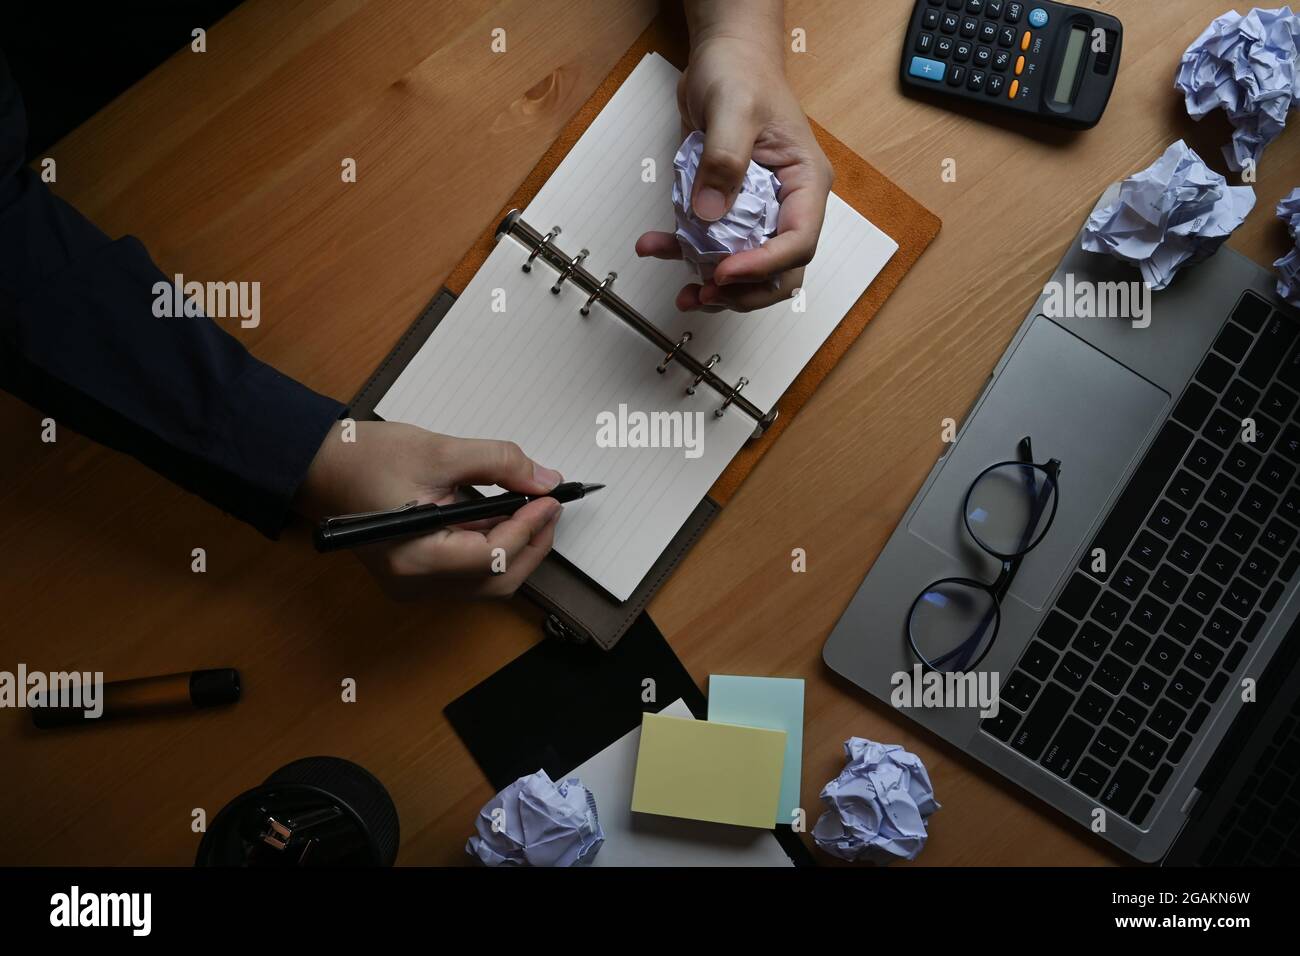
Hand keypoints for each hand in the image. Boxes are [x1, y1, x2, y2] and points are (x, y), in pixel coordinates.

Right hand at [294, 420, 563, 598]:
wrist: (320, 468)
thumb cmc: (364, 458)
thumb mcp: (439, 450)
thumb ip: (498, 464)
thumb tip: (544, 480)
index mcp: (415, 558)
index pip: (493, 556)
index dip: (529, 528)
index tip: (551, 499)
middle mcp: (415, 583)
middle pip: (496, 581)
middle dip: (531, 545)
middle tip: (549, 507)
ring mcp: (415, 585)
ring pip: (486, 581)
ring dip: (516, 548)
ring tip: (531, 509)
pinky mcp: (417, 576)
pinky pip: (469, 573)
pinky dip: (494, 548)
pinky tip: (504, 517)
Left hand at [635, 31, 832, 311]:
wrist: (722, 57)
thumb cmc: (741, 72)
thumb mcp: (732, 109)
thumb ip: (723, 160)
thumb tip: (710, 213)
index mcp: (804, 182)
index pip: (798, 241)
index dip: (764, 265)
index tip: (726, 272)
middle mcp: (786, 202)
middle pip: (780, 270)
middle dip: (744, 290)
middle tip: (707, 293)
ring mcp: (757, 209)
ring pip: (748, 268)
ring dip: (717, 287)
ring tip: (687, 294)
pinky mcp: (729, 209)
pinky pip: (712, 244)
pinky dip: (684, 253)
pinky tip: (657, 246)